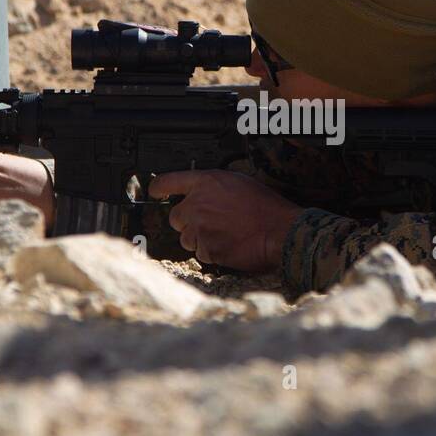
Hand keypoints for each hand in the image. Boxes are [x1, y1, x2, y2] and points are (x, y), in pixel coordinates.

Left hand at [149, 170, 302, 272]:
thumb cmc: (266, 207)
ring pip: (186, 238)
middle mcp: (197, 205)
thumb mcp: (239, 182)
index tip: (155, 192)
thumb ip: (214, 187)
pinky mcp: (206, 250)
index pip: (169, 182)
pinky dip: (212, 252)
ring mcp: (200, 229)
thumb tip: (203, 193)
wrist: (280, 231)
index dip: (159, 188)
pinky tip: (230, 245)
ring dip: (200, 239)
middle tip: (209, 223)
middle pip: (175, 217)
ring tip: (224, 235)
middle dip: (188, 222)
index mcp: (205, 183)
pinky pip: (201, 254)